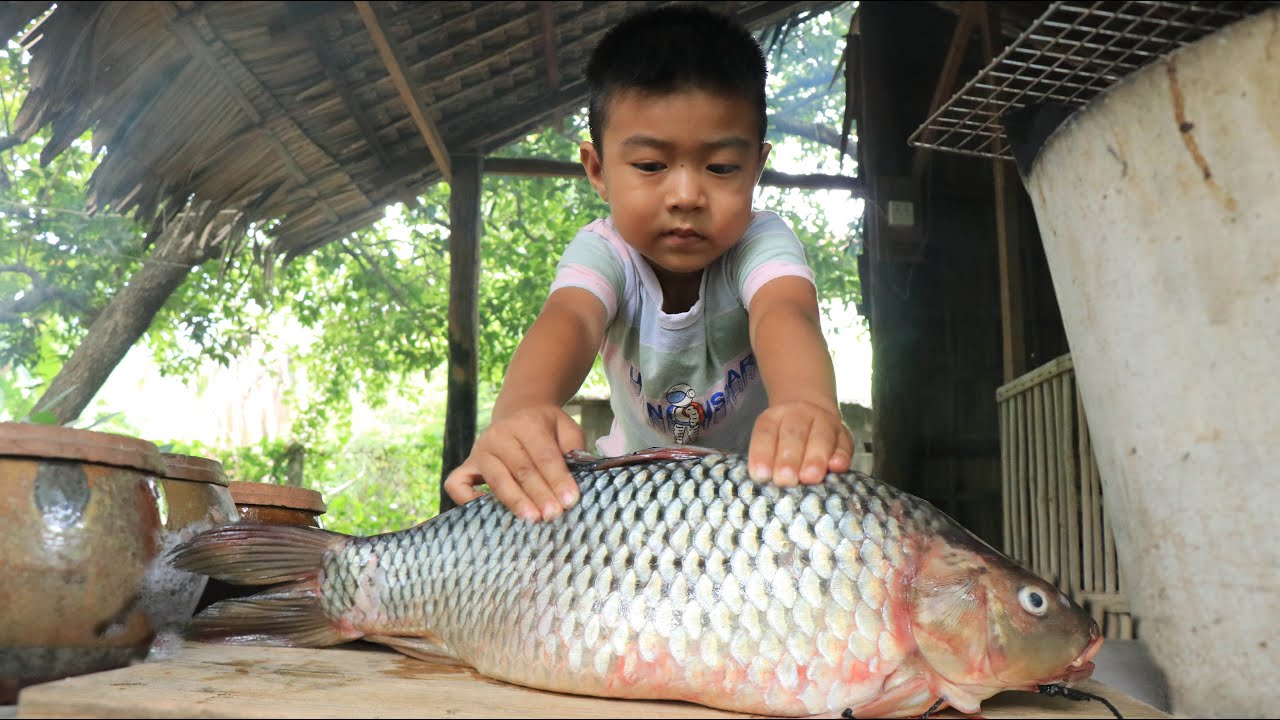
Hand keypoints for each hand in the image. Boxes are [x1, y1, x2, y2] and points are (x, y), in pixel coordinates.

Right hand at [443, 405, 585, 521]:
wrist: (520, 412)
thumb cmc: (547, 428)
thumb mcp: (566, 428)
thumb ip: (574, 448)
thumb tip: (580, 477)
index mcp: (527, 423)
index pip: (544, 455)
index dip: (557, 478)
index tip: (570, 500)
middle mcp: (499, 435)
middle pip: (521, 469)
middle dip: (539, 494)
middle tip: (554, 515)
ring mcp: (480, 450)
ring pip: (496, 479)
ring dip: (515, 501)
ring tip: (532, 519)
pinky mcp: (467, 464)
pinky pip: (457, 483)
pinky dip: (466, 498)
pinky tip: (485, 512)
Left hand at [747, 401, 853, 485]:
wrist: (811, 417)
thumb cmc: (782, 443)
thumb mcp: (768, 444)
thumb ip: (767, 462)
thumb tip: (766, 482)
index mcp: (773, 418)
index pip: (766, 433)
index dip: (762, 454)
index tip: (761, 475)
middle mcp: (799, 415)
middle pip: (793, 435)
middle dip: (789, 460)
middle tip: (786, 480)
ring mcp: (824, 422)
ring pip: (820, 438)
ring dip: (815, 459)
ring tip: (810, 478)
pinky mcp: (844, 434)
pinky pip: (844, 444)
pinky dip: (841, 456)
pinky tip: (837, 468)